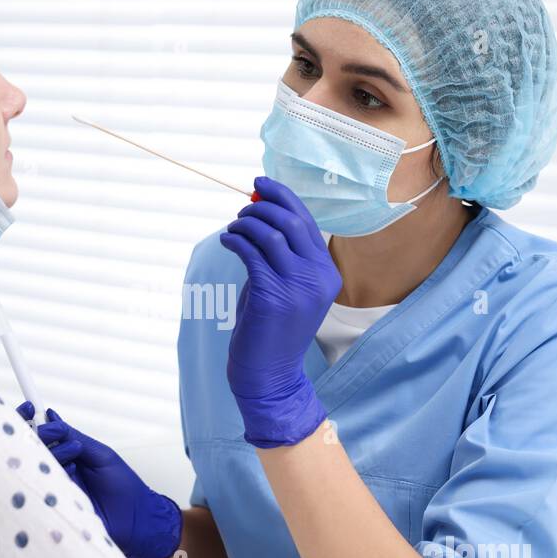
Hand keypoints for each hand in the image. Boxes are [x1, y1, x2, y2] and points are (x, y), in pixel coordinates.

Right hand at [17, 402, 181, 557]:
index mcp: (65, 455)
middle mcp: (55, 471)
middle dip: (36, 435)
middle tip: (51, 432)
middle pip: (29, 450)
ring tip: (75, 453)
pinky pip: (42, 489)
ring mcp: (53, 489)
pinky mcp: (54, 507)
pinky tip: (69, 474)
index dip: (29, 421)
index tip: (31, 407)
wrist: (138, 519)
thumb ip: (73, 436)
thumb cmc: (124, 488)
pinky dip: (52, 476)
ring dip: (54, 453)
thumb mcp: (100, 454)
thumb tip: (50, 416)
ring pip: (36, 466)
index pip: (38, 436)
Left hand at [219, 176, 340, 446]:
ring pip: (269, 234)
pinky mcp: (273, 295)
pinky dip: (235, 240)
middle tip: (243, 208)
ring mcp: (299, 287)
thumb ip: (282, 253)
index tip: (261, 184)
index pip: (308, 222)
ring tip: (233, 228)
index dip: (283, 197)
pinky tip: (227, 241)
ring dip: (246, 224)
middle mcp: (319, 277)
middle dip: (262, 207)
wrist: (269, 373)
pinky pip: (251, 252)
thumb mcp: (289, 287)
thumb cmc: (273, 328)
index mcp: (329, 273)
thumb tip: (261, 211)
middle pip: (291, 222)